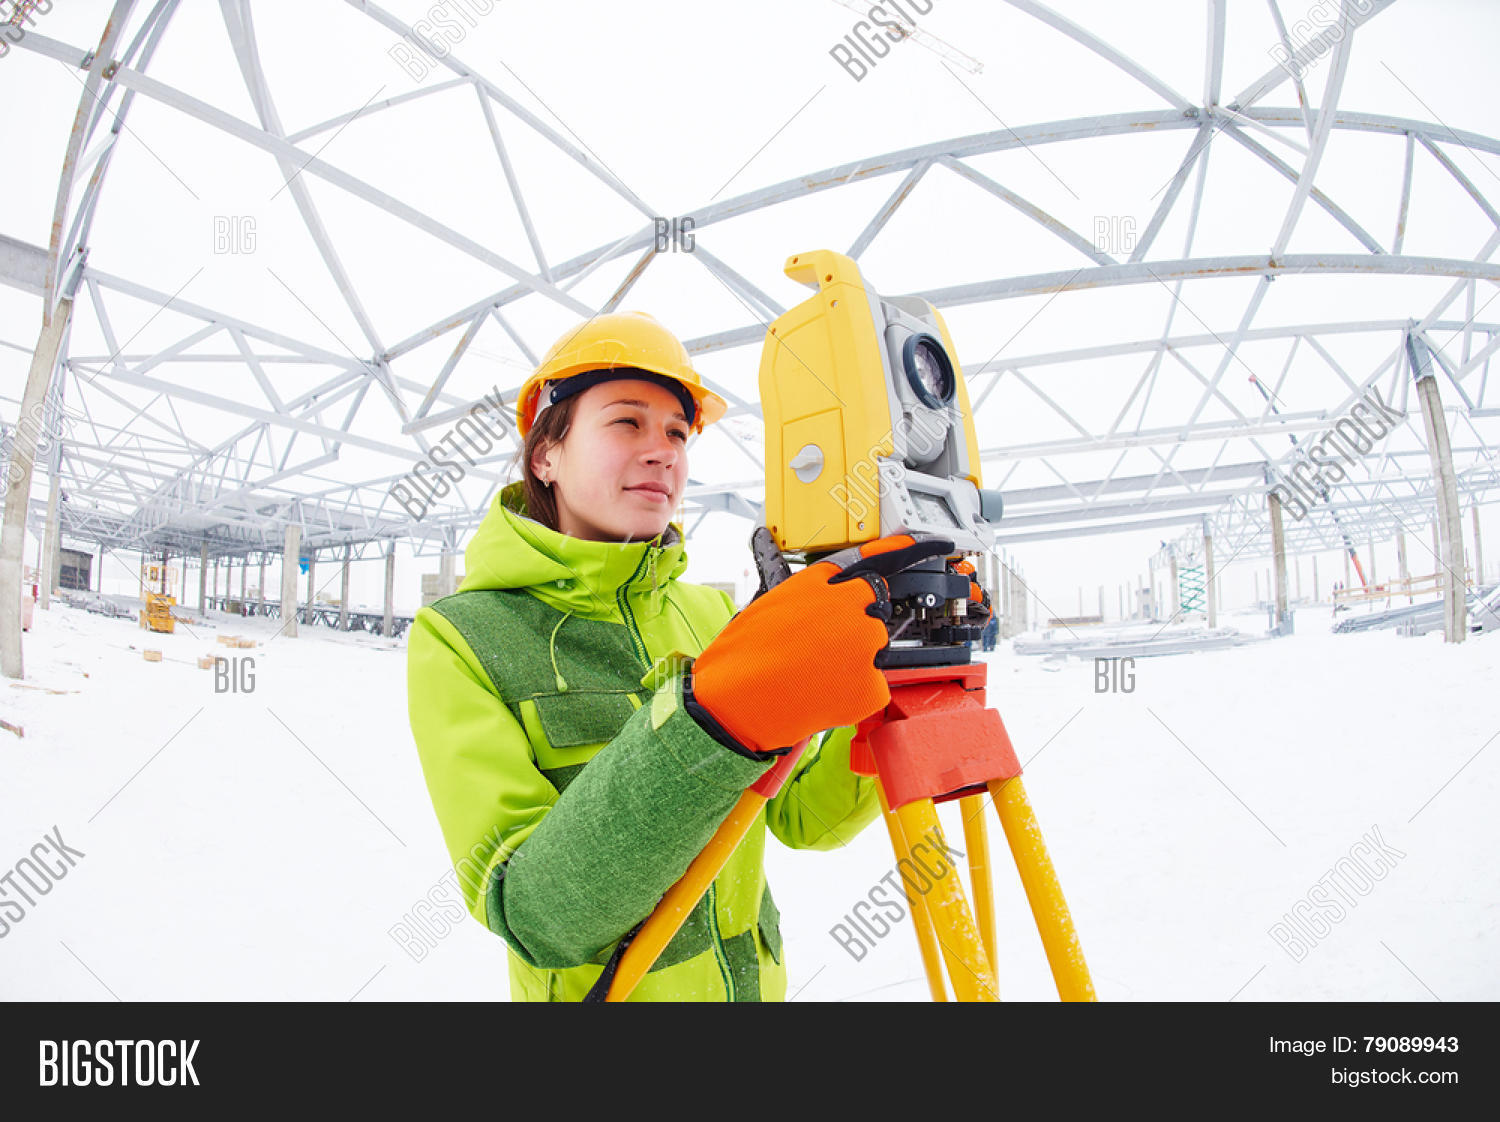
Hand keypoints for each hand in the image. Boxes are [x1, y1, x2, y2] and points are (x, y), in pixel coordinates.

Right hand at [689, 533, 953, 754]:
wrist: (735, 705)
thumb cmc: (739, 661)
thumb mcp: (765, 609)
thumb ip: (802, 599)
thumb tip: (817, 604)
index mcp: (815, 583)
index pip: (867, 558)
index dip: (898, 549)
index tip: (927, 543)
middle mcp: (846, 605)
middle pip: (874, 603)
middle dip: (859, 620)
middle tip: (827, 647)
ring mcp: (863, 642)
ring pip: (875, 645)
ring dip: (855, 659)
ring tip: (815, 676)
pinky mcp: (872, 683)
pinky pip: (874, 686)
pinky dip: (855, 695)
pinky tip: (825, 697)